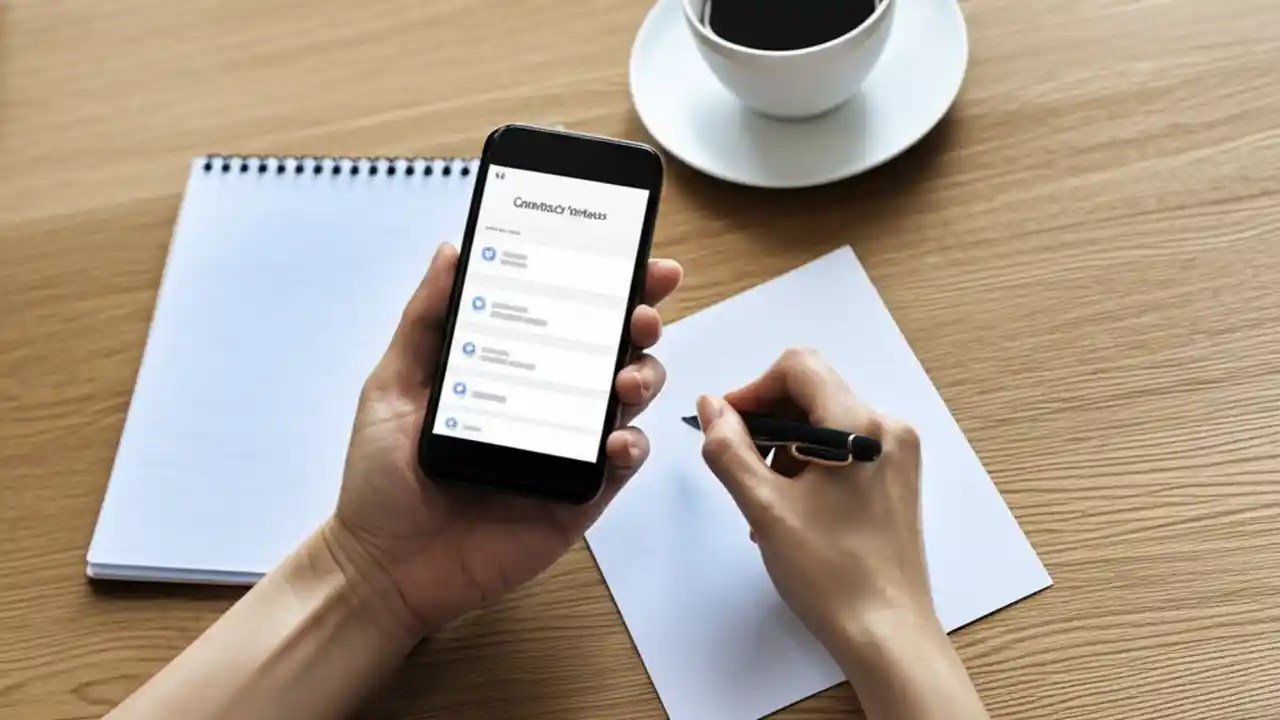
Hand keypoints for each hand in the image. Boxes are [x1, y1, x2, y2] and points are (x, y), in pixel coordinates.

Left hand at [327, 243, 682, 637]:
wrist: (384, 565)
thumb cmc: (382, 478)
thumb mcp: (392, 386)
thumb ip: (425, 320)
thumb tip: (452, 250)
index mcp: (513, 367)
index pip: (569, 314)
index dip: (611, 285)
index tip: (639, 259)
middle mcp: (549, 401)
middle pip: (614, 349)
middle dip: (642, 321)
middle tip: (641, 315)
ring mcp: (569, 448)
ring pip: (631, 400)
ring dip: (644, 377)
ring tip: (625, 378)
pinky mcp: (581, 497)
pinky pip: (623, 465)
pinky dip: (631, 445)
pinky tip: (615, 439)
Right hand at [695, 348, 933, 644]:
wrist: (887, 635)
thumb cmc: (832, 576)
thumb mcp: (764, 509)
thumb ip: (730, 450)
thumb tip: (711, 408)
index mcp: (861, 425)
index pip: (799, 367)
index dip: (753, 389)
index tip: (727, 425)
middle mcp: (887, 429)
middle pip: (813, 392)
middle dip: (768, 421)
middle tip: (740, 465)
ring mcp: (896, 456)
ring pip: (825, 422)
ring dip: (785, 447)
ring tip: (766, 500)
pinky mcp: (895, 480)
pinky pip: (843, 449)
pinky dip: (809, 465)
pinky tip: (790, 509)